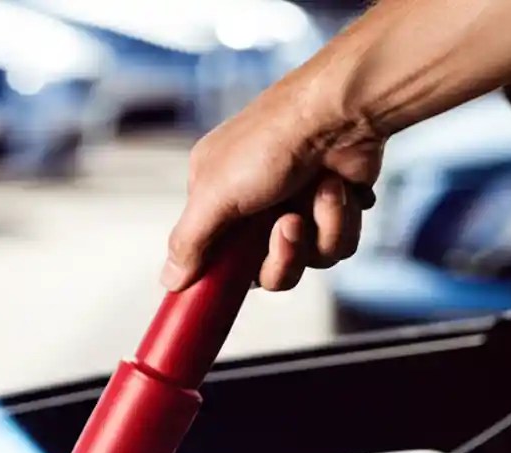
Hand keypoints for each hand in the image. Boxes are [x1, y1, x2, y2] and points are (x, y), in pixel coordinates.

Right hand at [162, 81, 385, 291]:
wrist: (341, 113)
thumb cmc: (272, 141)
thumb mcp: (214, 194)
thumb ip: (188, 242)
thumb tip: (168, 280)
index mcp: (217, 197)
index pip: (216, 258)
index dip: (231, 273)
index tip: (238, 279)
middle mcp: (255, 205)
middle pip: (266, 271)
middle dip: (283, 255)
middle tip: (290, 225)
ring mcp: (297, 206)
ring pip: (309, 260)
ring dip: (320, 230)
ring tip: (323, 192)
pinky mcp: (334, 208)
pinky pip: (338, 243)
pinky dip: (341, 218)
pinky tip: (339, 186)